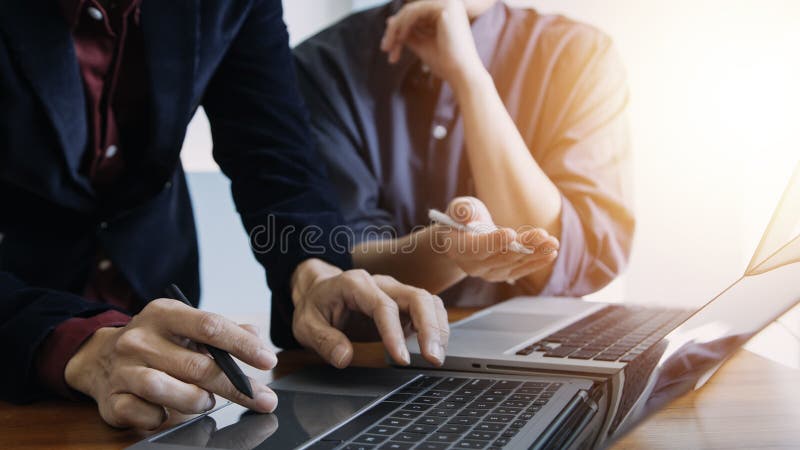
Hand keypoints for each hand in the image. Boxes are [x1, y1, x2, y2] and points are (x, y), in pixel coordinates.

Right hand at [64, 300, 278, 429]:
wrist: (99, 357)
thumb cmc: (156, 342)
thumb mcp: (185, 326)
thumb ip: (221, 331)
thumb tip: (255, 334)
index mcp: (164, 313)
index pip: (210, 326)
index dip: (243, 345)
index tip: (268, 360)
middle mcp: (140, 338)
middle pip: (197, 365)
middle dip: (236, 386)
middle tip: (264, 400)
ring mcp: (123, 370)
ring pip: (168, 390)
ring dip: (197, 400)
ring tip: (207, 401)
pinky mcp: (111, 400)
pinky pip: (146, 415)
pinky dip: (164, 417)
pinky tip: (169, 410)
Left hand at [291, 259, 448, 367]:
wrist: (319, 291)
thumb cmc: (315, 306)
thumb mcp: (305, 325)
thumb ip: (323, 340)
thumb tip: (344, 358)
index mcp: (356, 284)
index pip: (384, 306)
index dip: (395, 333)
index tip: (401, 358)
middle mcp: (381, 284)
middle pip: (417, 297)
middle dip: (430, 327)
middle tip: (433, 358)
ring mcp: (395, 292)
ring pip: (428, 301)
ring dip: (438, 328)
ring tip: (436, 357)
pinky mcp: (404, 304)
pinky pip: (428, 310)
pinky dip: (436, 328)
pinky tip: (432, 349)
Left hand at [381, 0, 484, 85]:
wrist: (461, 73)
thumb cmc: (445, 63)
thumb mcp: (421, 45)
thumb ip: (407, 32)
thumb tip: (390, 20)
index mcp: (445, 12)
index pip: (413, 16)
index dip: (396, 31)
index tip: (387, 49)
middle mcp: (448, 4)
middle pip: (409, 12)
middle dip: (393, 31)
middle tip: (385, 48)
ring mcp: (448, 3)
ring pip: (409, 12)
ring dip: (395, 30)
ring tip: (389, 48)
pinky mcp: (445, 6)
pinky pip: (414, 12)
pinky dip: (403, 26)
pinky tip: (400, 39)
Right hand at [435, 197, 558, 282]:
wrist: (464, 239)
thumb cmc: (461, 219)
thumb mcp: (458, 209)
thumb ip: (461, 210)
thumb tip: (467, 214)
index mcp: (459, 249)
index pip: (476, 248)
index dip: (494, 242)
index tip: (511, 233)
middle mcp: (474, 266)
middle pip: (501, 257)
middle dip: (524, 245)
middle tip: (543, 234)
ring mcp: (489, 273)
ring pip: (515, 264)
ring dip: (536, 253)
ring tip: (553, 242)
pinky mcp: (503, 274)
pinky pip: (522, 270)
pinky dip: (537, 262)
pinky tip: (552, 253)